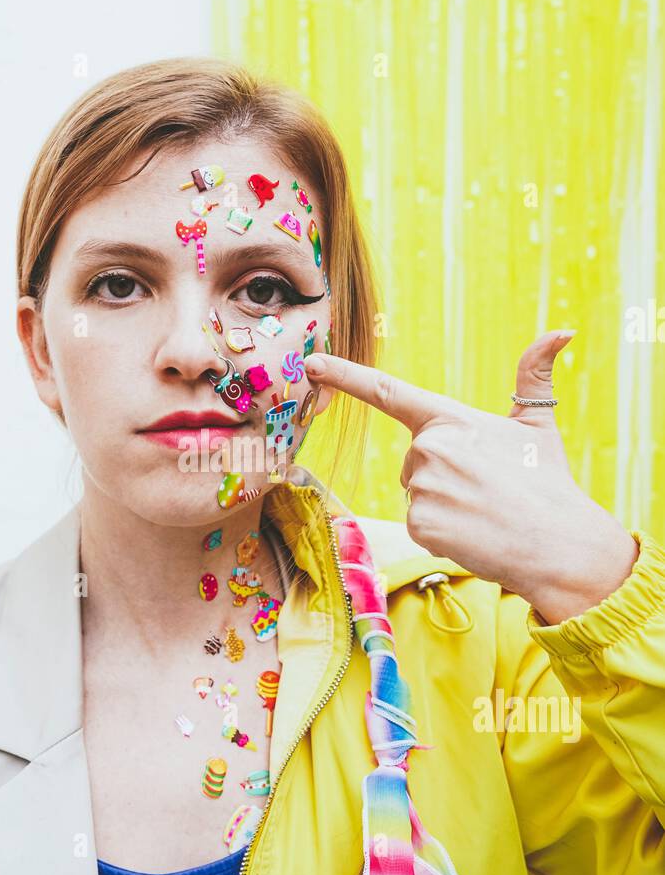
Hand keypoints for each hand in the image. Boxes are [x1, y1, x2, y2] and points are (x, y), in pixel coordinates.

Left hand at [303, 331, 638, 623]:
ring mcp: (421, 486)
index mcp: (450, 418)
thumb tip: (562, 331)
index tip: (312, 363)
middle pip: (413, 462)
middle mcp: (429, 447)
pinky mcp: (418, 523)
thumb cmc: (547, 483)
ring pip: (416, 495)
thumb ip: (534, 375)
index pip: (388, 391)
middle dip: (441, 477)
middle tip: (484, 491)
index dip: (345, 375)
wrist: (560, 543)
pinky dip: (442, 534)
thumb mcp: (537, 425)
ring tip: (483, 513)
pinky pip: (418, 526)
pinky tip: (472, 533)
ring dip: (443, 507)